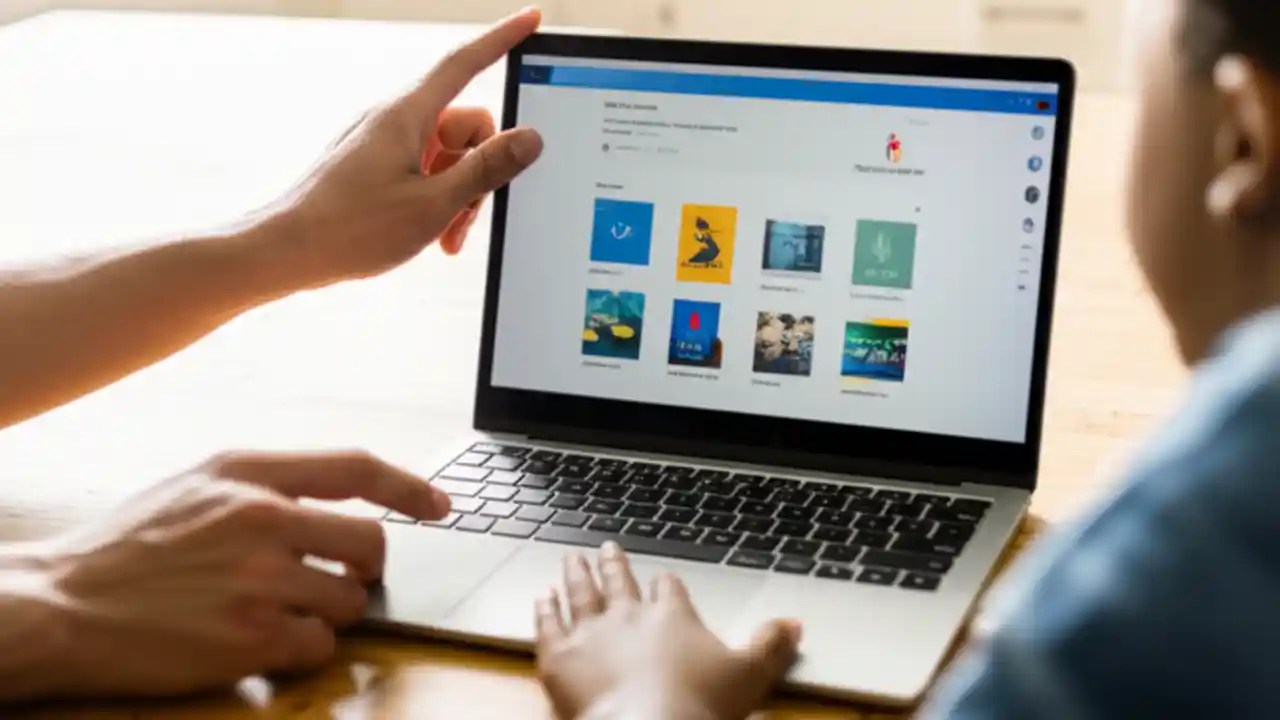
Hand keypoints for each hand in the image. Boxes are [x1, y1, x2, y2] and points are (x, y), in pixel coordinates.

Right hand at [28, 451, 448, 698]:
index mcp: (249, 473)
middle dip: (365, 569)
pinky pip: (320, 647)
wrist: (61, 605)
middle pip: (370, 544)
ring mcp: (259, 580)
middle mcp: (262, 519)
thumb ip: (268, 484)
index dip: (410, 486)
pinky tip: (265, 642)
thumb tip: (339, 502)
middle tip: (340, 579)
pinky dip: (304, 650)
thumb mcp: (196, 483)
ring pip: (350, 601)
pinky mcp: (251, 638)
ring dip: (329, 613)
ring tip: (282, 611)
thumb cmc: (131, 546)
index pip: (356, 466)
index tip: (442, 505)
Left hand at [266, 8, 543, 285]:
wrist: (288, 251)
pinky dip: (436, 199)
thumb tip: (529, 138)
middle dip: (480, 171)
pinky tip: (429, 233)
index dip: (502, 38)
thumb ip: (486, 169)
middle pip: (466, 126)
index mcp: (407, 116)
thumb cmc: (352, 229)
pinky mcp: (376, 165)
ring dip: (458, 195)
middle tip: (467, 215)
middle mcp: (396, 121)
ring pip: (448, 155)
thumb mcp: (434, 203)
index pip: (465, 62)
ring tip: (444, 235)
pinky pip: (424, 170)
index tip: (531, 18)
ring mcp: (385, 143)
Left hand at [535, 543, 801, 719]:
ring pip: (580, 592)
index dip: (665, 586)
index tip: (663, 580)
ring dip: (576, 574)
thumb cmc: (699, 706)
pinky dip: (544, 609)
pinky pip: (548, 624)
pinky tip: (542, 597)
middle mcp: (628, 614)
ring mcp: (590, 632)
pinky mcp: (559, 656)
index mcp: (672, 616)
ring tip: (572, 559)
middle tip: (607, 548)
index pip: (668, 590)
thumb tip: (794, 624)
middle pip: (620, 581)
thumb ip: (771, 646)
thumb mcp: (749, 675)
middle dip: (615, 565)